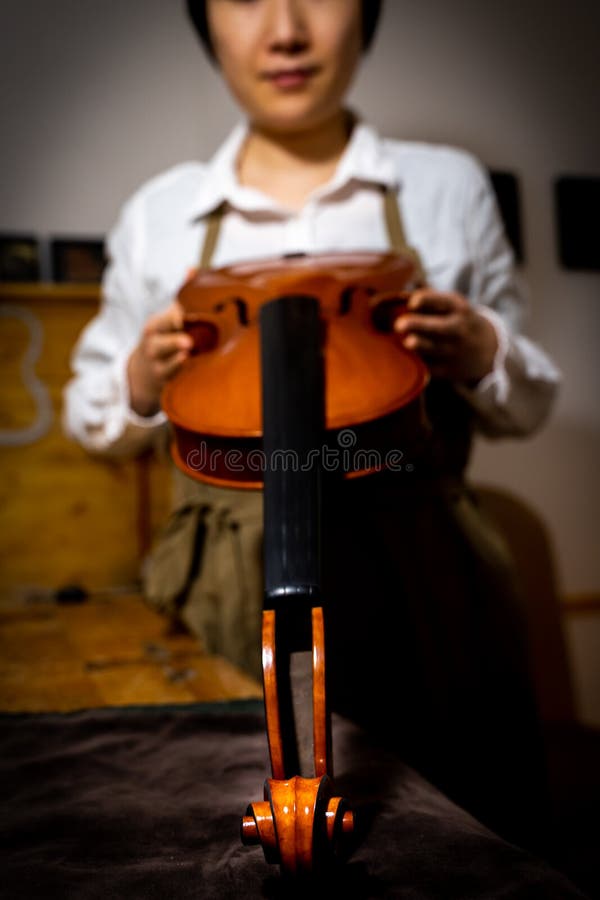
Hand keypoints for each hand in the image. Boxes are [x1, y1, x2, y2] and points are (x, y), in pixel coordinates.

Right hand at [127, 300, 192, 416]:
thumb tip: (192, 269)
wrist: (141, 376)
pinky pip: (172, 379)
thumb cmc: (162, 340)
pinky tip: (190, 372)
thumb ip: (181, 297)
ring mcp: (159, 365)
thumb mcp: (165, 319)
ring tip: (187, 353)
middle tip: (187, 339)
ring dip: (177, 359)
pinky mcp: (165, 382)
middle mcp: (154, 345)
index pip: (167, 319)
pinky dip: (180, 375)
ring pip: (166, 362)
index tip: (190, 315)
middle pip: (161, 341)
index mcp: (156, 326)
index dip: (178, 317)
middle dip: (173, 340)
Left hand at [393, 289, 497, 383]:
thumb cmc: (456, 320)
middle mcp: (458, 329)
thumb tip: (397, 295)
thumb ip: (426, 299)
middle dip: (416, 325)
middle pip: (436, 327)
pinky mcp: (447, 370)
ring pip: (431, 349)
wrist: (487, 350)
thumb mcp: (451, 305)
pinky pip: (428, 366)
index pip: (440, 301)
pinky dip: (415, 362)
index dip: (424, 300)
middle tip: (399, 325)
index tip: (412, 303)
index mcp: (458, 308)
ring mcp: (453, 351)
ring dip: (416, 345)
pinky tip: (406, 356)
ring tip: (407, 341)